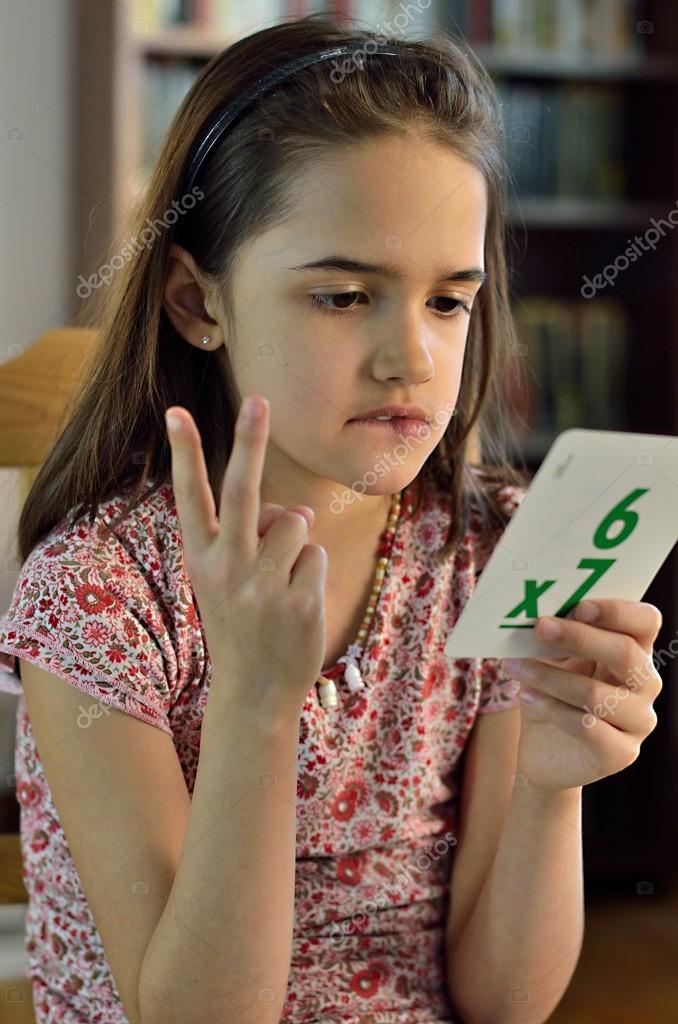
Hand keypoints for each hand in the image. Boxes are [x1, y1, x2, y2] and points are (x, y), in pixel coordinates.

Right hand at [165, 395, 327, 718]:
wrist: (253, 693)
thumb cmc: (241, 624)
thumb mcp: (232, 581)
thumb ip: (257, 539)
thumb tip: (303, 512)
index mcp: (202, 558)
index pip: (191, 496)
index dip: (184, 452)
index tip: (175, 411)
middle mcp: (226, 567)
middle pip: (243, 491)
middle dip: (249, 441)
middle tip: (257, 399)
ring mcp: (262, 586)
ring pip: (296, 522)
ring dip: (297, 545)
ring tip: (281, 587)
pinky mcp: (297, 602)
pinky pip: (316, 555)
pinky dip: (312, 574)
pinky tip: (296, 608)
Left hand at [503, 599, 662, 792]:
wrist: (545, 754)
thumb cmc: (551, 697)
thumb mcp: (551, 662)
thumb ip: (554, 639)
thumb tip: (538, 615)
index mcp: (634, 653)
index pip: (646, 622)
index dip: (617, 611)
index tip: (578, 606)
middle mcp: (645, 685)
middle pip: (626, 653)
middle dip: (578, 637)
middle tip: (539, 628)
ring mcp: (638, 721)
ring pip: (597, 694)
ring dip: (549, 677)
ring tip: (515, 667)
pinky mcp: (621, 753)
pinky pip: (587, 728)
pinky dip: (550, 708)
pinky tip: (525, 697)